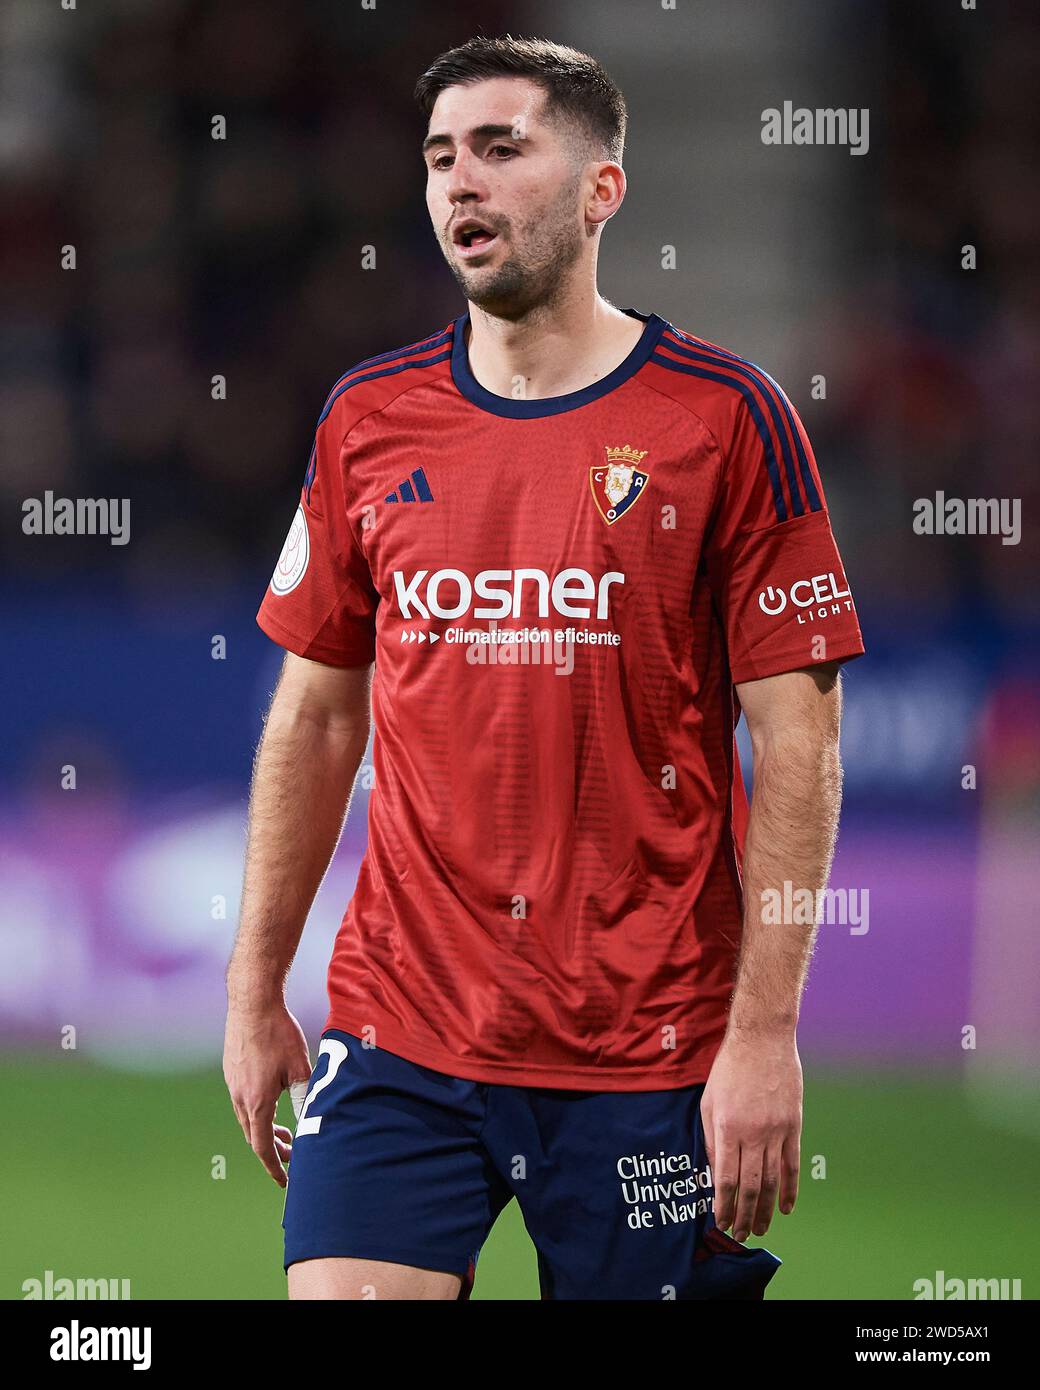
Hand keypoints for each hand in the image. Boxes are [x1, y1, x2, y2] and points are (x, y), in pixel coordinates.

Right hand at [223, 1000, 310, 1186]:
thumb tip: (312, 1123)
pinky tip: (273, 1101)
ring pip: (247, 1120)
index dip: (275, 1167)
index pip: (263, 1147)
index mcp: (257, 1103)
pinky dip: (258, 1112)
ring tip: (286, 1132)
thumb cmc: (278, 1033)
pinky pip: (243, 1102)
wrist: (252, 1002)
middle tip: (293, 1155)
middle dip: (274, 1151)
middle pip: (254, 1137)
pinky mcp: (231, 1071)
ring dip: (266, 1130)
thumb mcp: (300, 1069)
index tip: (286, 1181)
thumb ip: (305, 1099)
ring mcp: (232, 1084)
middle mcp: (240, 1098)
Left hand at [700, 1031, 801, 1241]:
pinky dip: (790, 1190)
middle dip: (743, 1214)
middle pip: (749, 1186)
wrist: (763, 1040)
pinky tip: (786, 1208)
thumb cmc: (730, 1068)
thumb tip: (711, 1172)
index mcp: (727, 1128)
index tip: (720, 1222)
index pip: (725, 1178)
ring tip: (760, 1229)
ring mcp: (776, 1131)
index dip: (723, 1205)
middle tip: (739, 1234)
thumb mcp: (708, 1101)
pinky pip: (792, 1165)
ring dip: (765, 1209)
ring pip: (772, 1181)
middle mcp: (753, 1134)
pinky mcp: (793, 1126)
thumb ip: (709, 1137)